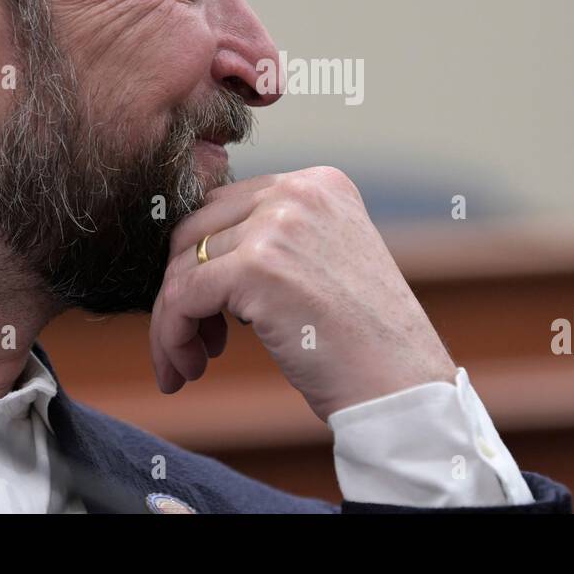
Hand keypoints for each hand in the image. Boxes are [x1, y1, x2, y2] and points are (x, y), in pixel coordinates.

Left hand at [149, 166, 456, 421]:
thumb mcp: (329, 263)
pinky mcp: (256, 268)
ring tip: (190, 363)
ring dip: (174, 322)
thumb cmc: (366, 344)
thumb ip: (277, 241)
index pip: (227, 206)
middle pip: (196, 230)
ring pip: (181, 268)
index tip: (209, 315)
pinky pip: (180, 298)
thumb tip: (196, 253)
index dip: (204, 263)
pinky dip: (171, 337)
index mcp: (321, 184)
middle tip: (195, 343)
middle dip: (181, 289)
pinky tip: (189, 369)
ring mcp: (277, 226)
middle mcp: (299, 192)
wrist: (402, 389)